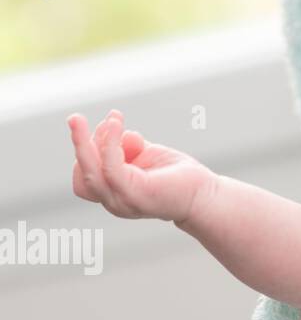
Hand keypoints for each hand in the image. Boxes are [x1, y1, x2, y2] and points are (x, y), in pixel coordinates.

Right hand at [67, 110, 216, 222]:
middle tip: (75, 118)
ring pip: (90, 172)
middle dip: (78, 144)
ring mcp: (122, 201)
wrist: (205, 195)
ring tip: (104, 117)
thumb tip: (114, 128)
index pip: (85, 174)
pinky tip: (115, 126)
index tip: (110, 124)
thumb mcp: (146, 154)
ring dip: (86, 143)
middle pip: (82, 174)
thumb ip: (126, 144)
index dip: (88, 149)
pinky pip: (111, 168)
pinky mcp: (135, 194)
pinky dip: (109, 145)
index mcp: (113, 193)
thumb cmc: (177, 176)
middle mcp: (113, 201)